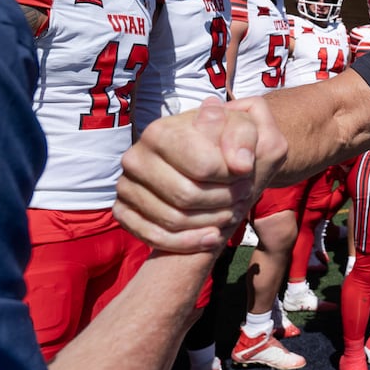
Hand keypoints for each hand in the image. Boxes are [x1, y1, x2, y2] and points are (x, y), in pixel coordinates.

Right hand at [115, 97, 286, 253]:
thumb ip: (243, 137)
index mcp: (160, 132)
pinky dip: (188, 243)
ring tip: (230, 214)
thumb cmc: (219, 141)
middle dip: (223, 201)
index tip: (246, 175)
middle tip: (243, 197)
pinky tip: (211, 237)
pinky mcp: (123, 211)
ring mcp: (125, 186)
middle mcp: (135, 158)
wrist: (196, 158)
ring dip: (209, 223)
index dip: (232, 177)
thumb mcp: (238, 126)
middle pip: (186, 195)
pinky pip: (154, 237)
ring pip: (173, 219)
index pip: (202, 166)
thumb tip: (241, 164)